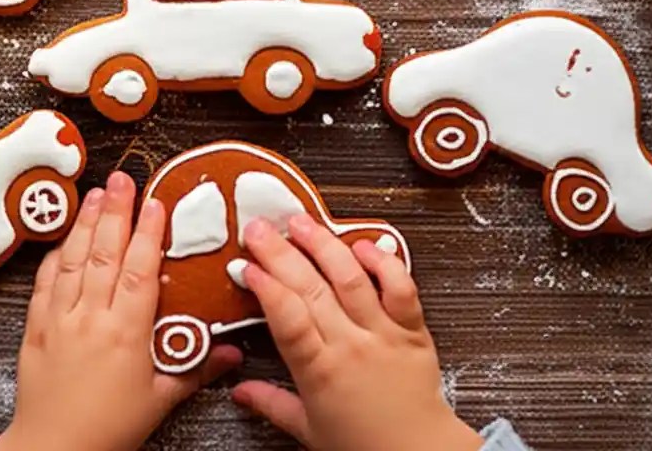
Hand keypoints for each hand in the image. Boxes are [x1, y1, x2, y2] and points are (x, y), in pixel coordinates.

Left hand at [0, 172, 241, 450]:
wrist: (53, 450)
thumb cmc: (105, 430)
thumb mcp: (160, 399)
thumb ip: (196, 369)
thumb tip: (231, 353)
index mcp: (126, 333)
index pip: (140, 270)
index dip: (149, 233)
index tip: (156, 204)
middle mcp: (91, 318)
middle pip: (104, 252)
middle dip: (116, 211)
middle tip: (123, 180)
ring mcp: (60, 319)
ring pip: (73, 259)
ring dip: (86, 222)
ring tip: (98, 194)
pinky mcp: (36, 327)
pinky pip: (46, 281)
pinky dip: (56, 255)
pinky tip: (65, 238)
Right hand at [232, 214, 480, 450]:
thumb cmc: (368, 446)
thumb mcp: (308, 430)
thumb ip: (271, 404)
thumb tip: (239, 391)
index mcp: (319, 372)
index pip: (286, 317)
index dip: (265, 286)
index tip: (247, 265)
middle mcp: (351, 346)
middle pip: (311, 288)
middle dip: (280, 253)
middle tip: (259, 228)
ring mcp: (383, 333)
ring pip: (351, 278)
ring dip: (323, 245)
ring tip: (301, 222)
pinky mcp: (412, 329)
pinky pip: (401, 287)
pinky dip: (384, 262)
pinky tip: (362, 244)